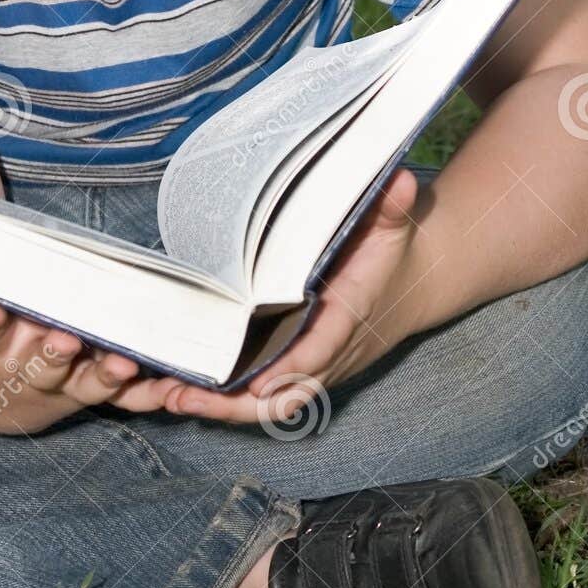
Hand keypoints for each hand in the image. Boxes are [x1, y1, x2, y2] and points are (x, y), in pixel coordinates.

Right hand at [0, 256, 177, 431]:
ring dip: (104, 373)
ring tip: (120, 360)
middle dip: (51, 351)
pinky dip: (147, 390)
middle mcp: (26, 372)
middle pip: (40, 362)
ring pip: (86, 380)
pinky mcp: (95, 389)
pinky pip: (126, 395)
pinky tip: (171, 383)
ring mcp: (65, 383)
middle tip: (63, 335)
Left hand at [141, 168, 424, 424]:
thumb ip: (390, 205)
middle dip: (236, 404)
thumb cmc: (390, 252)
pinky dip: (228, 400)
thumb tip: (399, 180)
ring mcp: (315, 365)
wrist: (414, 283)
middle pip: (285, 393)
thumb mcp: (392, 225)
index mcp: (348, 317)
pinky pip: (265, 395)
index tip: (257, 381)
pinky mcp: (300, 366)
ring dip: (222, 407)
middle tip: (185, 397)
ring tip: (172, 398)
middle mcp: (330, 351)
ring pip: (270, 403)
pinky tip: (185, 391)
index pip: (320, 349)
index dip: (289, 368)